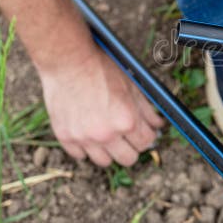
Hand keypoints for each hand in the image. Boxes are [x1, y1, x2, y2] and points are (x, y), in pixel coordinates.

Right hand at [39, 46, 163, 166]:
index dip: (147, 136)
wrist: (68, 61)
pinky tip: (87, 132)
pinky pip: (80, 155)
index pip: (146, 143)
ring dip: (108, 151)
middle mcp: (106, 134)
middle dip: (131, 148)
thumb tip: (158, 125)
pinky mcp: (65, 137)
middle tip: (126, 136)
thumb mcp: (132, 86)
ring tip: (105, 133)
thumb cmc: (102, 69)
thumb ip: (147, 110)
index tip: (143, 132)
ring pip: (104, 162)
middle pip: (128, 159)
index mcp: (127, 121)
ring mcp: (84, 138)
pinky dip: (85, 148)